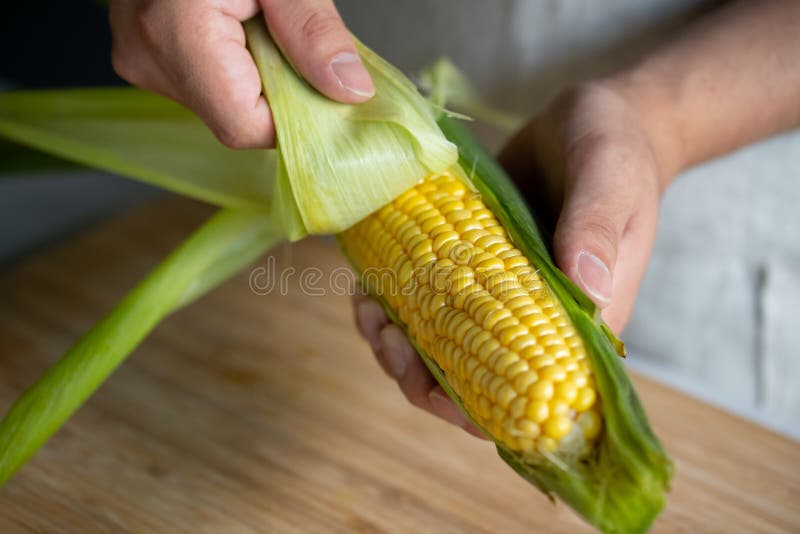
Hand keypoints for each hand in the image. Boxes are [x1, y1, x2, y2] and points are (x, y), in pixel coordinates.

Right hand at [109, 0, 374, 148]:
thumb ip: (313, 30)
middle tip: (293, 38)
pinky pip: (207, 84)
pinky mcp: (148, 56)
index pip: (246, 126)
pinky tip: (242, 27)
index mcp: (174, 33)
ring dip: (260, 76)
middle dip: (280, 90)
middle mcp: (149, 58)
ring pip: (223, 103)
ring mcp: (144, 60)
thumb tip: (351, 91)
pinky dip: (238, 65)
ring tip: (261, 21)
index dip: (294, 115)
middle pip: (235, 118)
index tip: (326, 88)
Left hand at [353, 81, 666, 432]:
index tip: (427, 383)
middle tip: (384, 332)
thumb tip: (583, 288)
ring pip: (440, 346)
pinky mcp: (471, 265)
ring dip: (396, 341)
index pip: (528, 394)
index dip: (474, 408)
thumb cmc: (618, 151)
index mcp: (580, 322)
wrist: (595, 120)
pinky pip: (428, 299)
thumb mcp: (611, 178)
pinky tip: (367, 283)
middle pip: (471, 381)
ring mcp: (498, 294)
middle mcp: (534, 319)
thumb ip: (596, 230)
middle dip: (417, 374)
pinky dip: (393, 300)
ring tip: (367, 306)